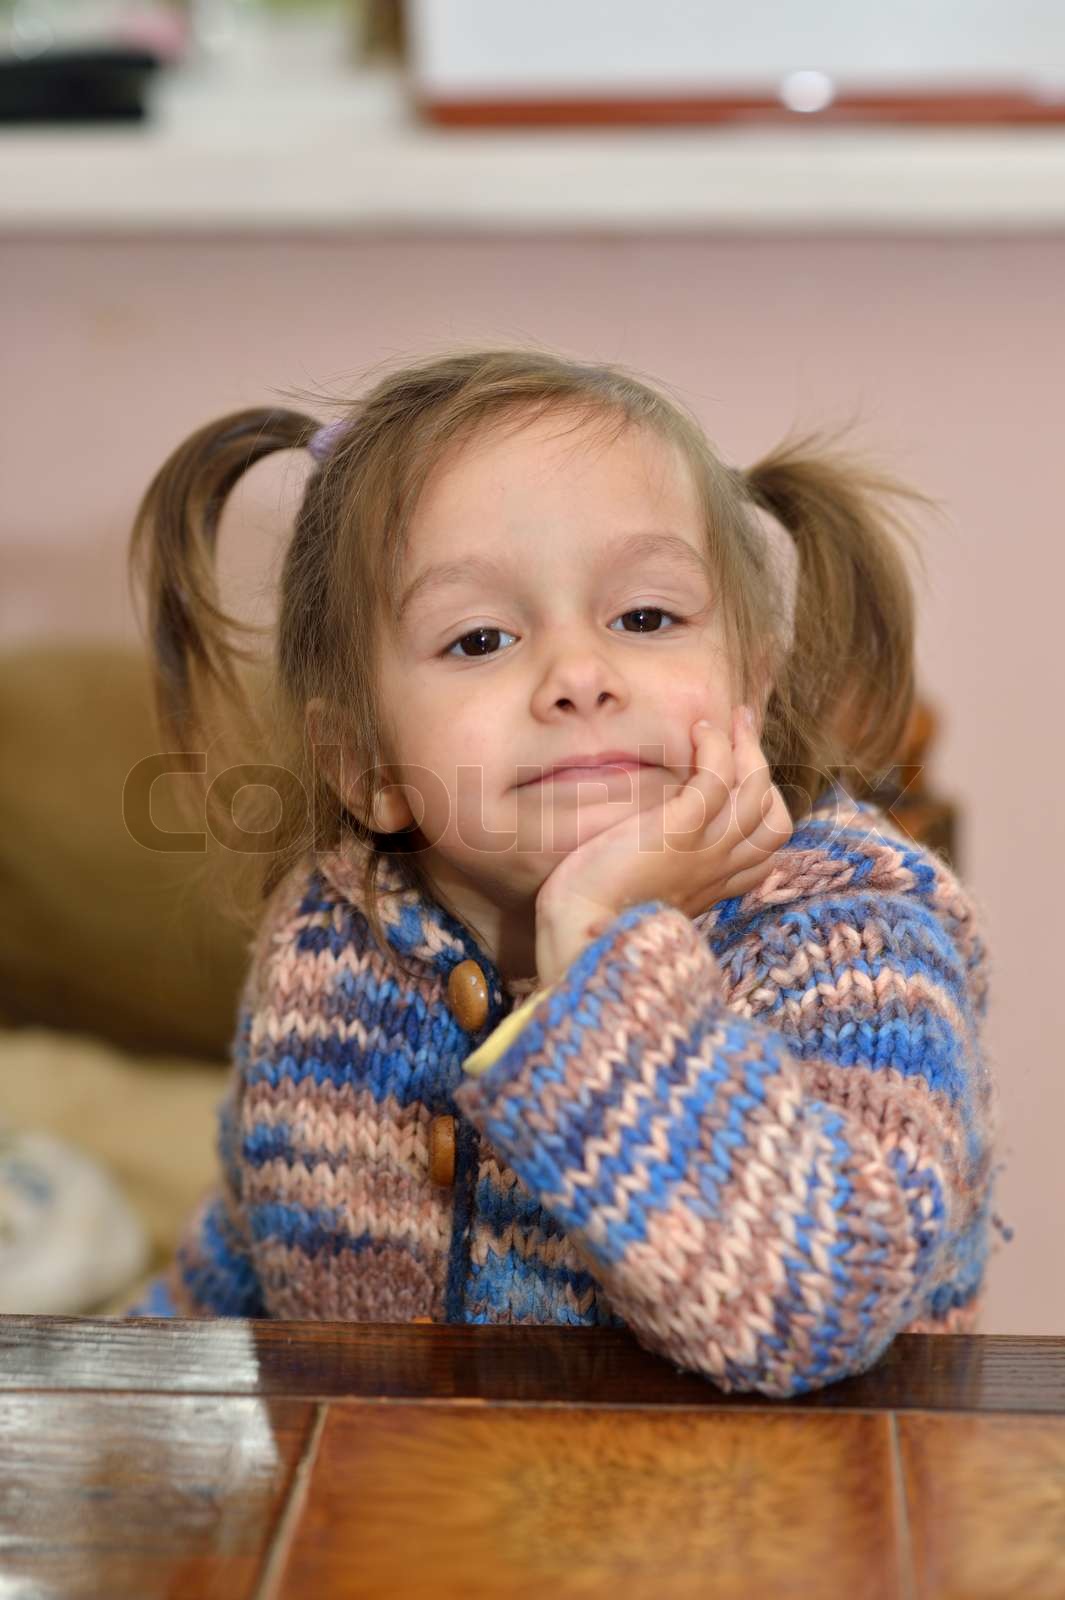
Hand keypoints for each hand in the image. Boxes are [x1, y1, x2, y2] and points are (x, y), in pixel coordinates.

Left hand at [534, 705, 792, 987]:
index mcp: (708, 888)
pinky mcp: (679, 831)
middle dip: (762, 768)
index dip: (760, 808)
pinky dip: (715, 748)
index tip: (738, 775)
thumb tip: (642, 837)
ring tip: (721, 720)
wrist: (577, 935)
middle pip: (773, 820)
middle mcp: (716, 870)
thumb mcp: (635, 889)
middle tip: (741, 728)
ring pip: (756, 792)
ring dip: (744, 748)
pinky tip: (697, 731)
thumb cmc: (589, 916)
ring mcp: (703, 851)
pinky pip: (717, 778)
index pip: (763, 852)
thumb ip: (654, 866)